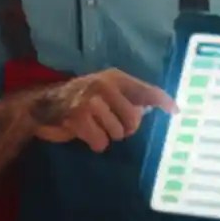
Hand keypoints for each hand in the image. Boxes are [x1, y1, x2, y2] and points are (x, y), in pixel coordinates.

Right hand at [31, 69, 177, 152]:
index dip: (163, 100)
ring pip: (118, 133)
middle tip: (110, 124)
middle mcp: (104, 85)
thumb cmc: (79, 100)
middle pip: (134, 119)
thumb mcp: (106, 92)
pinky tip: (84, 133)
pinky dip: (95, 143)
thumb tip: (160, 108)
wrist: (43, 106)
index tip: (176, 111)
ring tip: (93, 125)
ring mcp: (91, 101)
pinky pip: (101, 142)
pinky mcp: (79, 118)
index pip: (145, 90)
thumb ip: (129, 97)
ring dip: (107, 135)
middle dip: (125, 128)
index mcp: (114, 78)